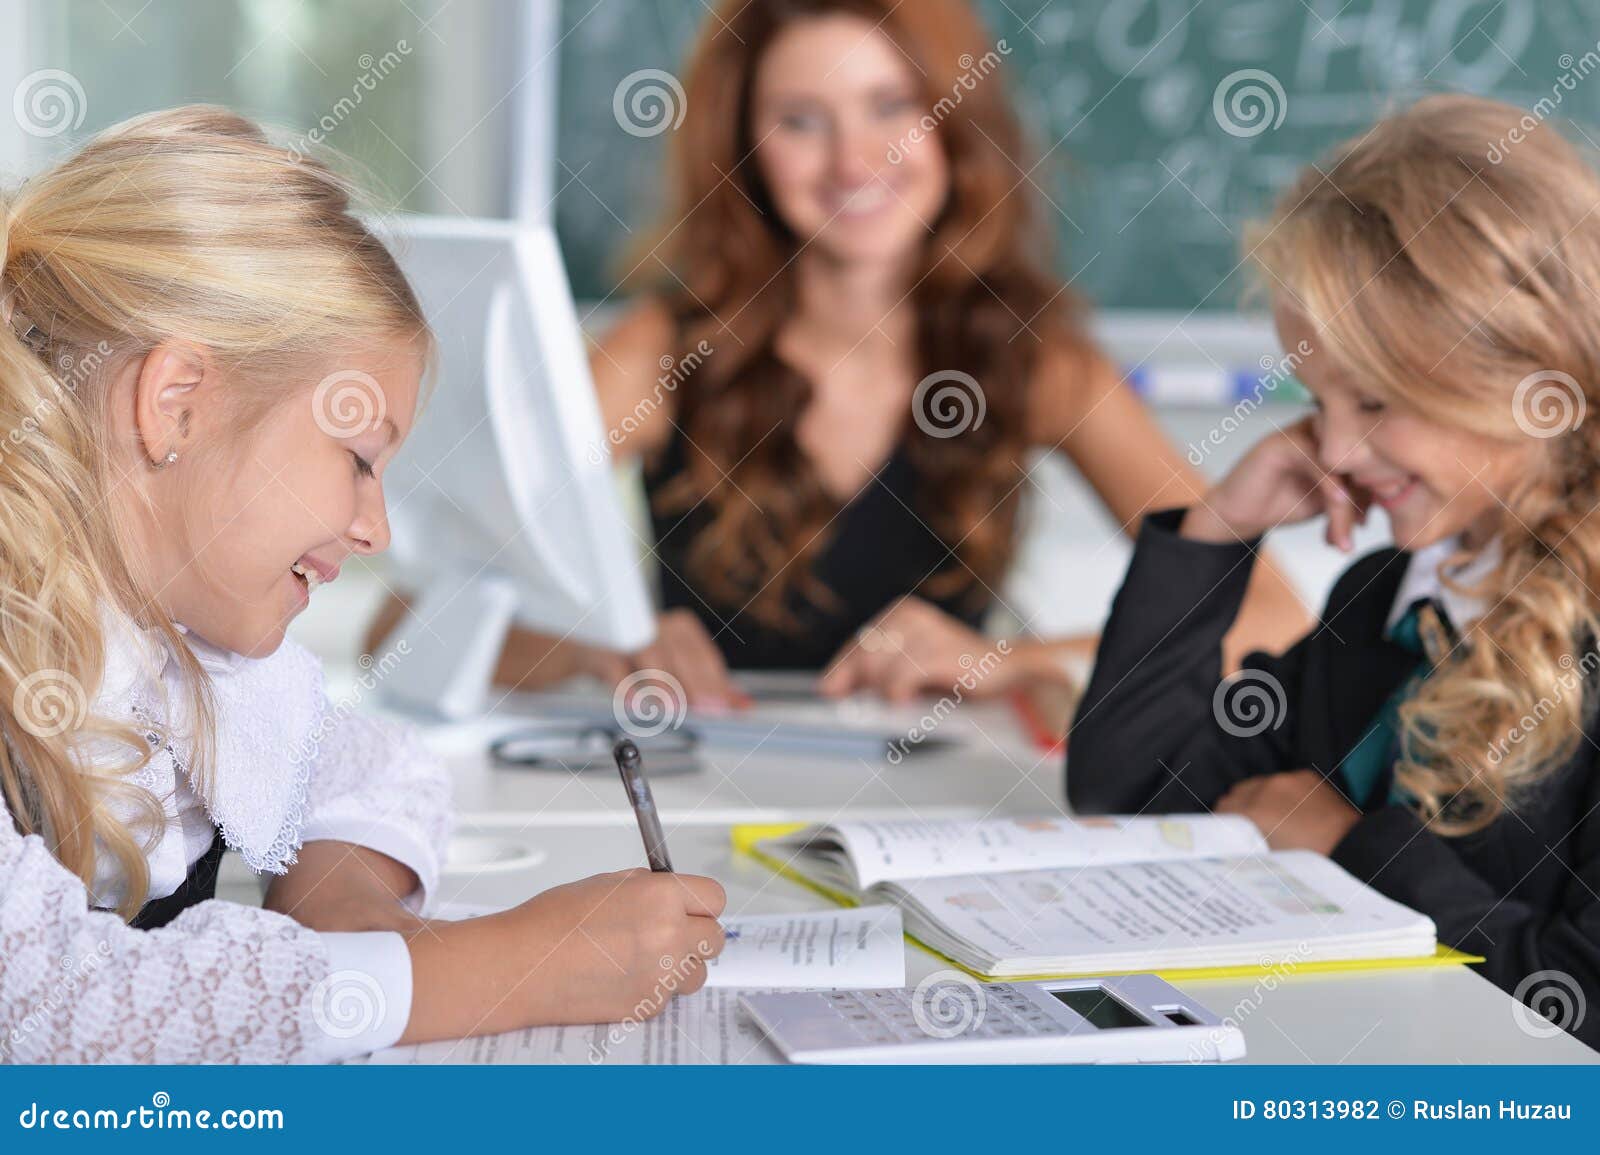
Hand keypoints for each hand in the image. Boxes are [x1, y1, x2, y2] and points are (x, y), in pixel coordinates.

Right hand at [402, 869, 726, 1043]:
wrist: (522, 965)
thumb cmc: (553, 921)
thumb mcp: (609, 882)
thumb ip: (649, 887)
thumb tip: (672, 893)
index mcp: (662, 897)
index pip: (715, 898)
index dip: (700, 901)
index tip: (691, 904)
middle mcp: (670, 936)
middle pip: (715, 937)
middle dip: (696, 932)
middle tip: (671, 930)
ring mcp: (661, 976)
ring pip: (698, 972)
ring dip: (682, 965)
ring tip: (645, 956)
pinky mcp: (647, 1007)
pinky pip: (669, 996)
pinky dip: (655, 988)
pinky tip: (623, 976)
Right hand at [571, 609, 748, 710]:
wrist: (582, 647)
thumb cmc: (634, 659)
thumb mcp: (677, 670)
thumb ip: (709, 686)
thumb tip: (743, 705)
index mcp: (680, 627)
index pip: (703, 654)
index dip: (715, 681)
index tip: (725, 706)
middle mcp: (655, 624)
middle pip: (680, 652)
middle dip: (696, 683)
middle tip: (707, 710)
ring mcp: (625, 633)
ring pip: (649, 652)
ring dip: (663, 682)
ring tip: (675, 707)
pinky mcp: (598, 648)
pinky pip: (613, 665)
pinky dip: (624, 685)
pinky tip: (635, 702)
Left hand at [818, 597, 1021, 702]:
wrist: (1006, 667)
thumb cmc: (956, 669)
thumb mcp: (911, 664)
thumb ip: (876, 670)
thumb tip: (832, 687)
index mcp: (901, 612)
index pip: (857, 643)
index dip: (840, 670)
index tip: (829, 691)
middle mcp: (911, 615)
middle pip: (862, 654)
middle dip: (859, 684)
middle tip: (865, 705)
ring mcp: (926, 631)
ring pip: (877, 667)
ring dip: (881, 691)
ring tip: (897, 701)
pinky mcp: (940, 652)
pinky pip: (900, 677)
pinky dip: (896, 694)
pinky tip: (905, 701)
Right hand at [1181, 416, 1372, 551]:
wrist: (1240, 513)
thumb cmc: (1284, 502)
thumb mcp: (1331, 502)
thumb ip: (1359, 492)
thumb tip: (1395, 496)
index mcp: (1338, 437)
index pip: (1375, 456)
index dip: (1383, 486)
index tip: (1377, 518)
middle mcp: (1323, 428)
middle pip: (1360, 459)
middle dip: (1365, 499)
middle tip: (1360, 529)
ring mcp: (1303, 431)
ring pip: (1340, 464)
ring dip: (1345, 504)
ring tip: (1341, 535)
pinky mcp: (1283, 441)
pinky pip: (1316, 460)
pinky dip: (1330, 486)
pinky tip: (1336, 505)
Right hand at [1215, 769, 1360, 854]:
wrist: (1352, 850)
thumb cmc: (1308, 863)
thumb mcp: (1268, 858)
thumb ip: (1244, 842)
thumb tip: (1232, 838)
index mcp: (1255, 812)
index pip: (1222, 808)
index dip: (1224, 822)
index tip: (1228, 833)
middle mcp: (1267, 789)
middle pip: (1235, 793)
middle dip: (1238, 808)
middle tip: (1246, 829)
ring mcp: (1287, 779)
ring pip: (1257, 785)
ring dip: (1258, 798)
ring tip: (1270, 818)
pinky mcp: (1305, 776)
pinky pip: (1281, 781)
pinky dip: (1280, 793)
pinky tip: (1290, 810)